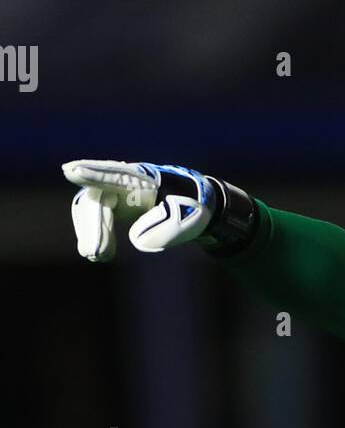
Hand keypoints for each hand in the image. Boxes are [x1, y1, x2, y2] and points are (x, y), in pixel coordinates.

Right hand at [62, 159, 219, 261]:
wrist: (191, 203)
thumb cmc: (189, 207)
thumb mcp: (184, 219)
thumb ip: (164, 230)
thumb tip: (135, 239)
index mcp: (142, 179)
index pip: (114, 175)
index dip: (93, 175)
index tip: (71, 171)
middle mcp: (122, 180)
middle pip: (97, 198)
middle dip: (93, 225)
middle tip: (93, 254)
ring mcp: (115, 191)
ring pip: (91, 208)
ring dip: (90, 232)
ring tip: (96, 256)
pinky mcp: (112, 203)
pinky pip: (94, 216)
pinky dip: (93, 234)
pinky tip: (99, 254)